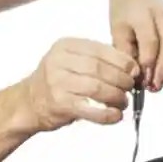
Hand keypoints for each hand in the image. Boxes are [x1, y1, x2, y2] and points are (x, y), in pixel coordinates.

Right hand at [16, 37, 141, 132]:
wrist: (29, 102)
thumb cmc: (56, 81)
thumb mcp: (71, 60)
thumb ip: (96, 59)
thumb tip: (130, 66)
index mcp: (65, 46)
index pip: (100, 50)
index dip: (121, 61)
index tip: (134, 70)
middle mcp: (59, 62)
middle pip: (100, 69)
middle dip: (121, 79)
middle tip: (130, 87)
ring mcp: (58, 83)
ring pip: (97, 88)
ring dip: (116, 96)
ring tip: (123, 101)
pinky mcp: (61, 104)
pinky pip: (90, 109)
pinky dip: (107, 114)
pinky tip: (116, 115)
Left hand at [108, 0, 162, 91]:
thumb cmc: (123, 11)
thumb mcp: (117, 30)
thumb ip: (125, 51)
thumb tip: (134, 75)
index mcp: (142, 15)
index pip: (150, 42)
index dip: (149, 64)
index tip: (143, 81)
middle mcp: (161, 14)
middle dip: (162, 68)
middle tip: (155, 87)